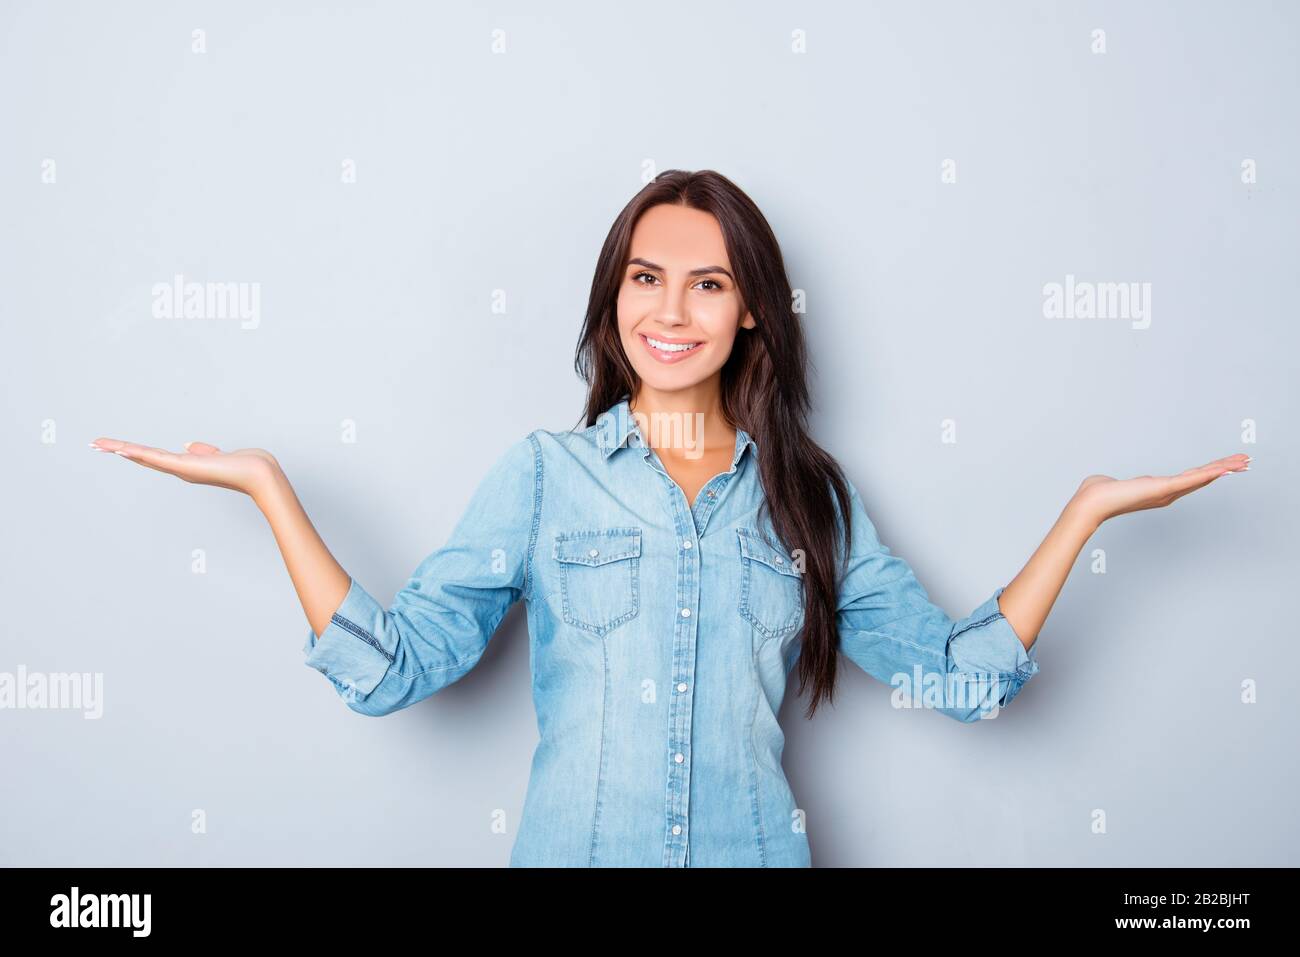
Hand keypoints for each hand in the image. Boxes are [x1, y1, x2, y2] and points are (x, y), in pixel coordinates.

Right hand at [89, 437, 281, 500]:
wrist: (258, 474)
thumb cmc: (245, 465)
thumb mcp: (219, 455)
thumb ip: (203, 451)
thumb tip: (189, 445)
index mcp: (187, 466)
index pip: (155, 457)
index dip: (135, 452)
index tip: (116, 447)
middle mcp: (180, 469)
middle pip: (143, 458)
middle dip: (119, 451)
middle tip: (95, 445)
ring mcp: (181, 469)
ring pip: (144, 457)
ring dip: (120, 449)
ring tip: (98, 444)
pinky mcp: (185, 466)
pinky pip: (156, 458)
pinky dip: (138, 452)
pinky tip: (121, 448)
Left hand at [1070, 453, 1250, 526]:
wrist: (1092, 502)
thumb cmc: (1098, 494)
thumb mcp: (1112, 484)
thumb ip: (1117, 483)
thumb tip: (1107, 481)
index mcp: (1159, 490)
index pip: (1190, 479)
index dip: (1210, 472)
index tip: (1226, 466)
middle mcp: (1167, 493)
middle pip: (1202, 478)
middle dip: (1225, 469)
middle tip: (1246, 461)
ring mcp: (1166, 492)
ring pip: (1201, 478)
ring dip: (1224, 469)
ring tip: (1243, 462)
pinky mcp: (1162, 488)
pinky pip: (1190, 479)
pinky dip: (1207, 474)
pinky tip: (1222, 469)